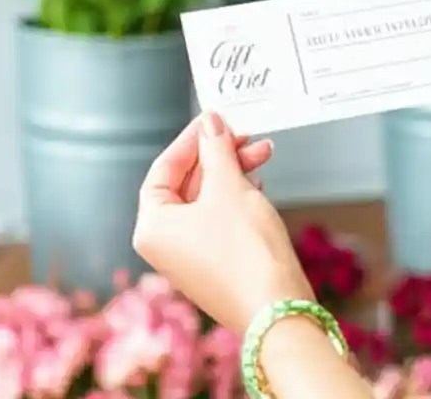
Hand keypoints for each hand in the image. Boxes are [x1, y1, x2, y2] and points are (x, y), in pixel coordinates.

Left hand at [133, 112, 313, 332]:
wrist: (278, 311)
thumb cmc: (247, 252)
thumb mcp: (230, 187)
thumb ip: (217, 150)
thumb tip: (211, 123)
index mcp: (152, 226)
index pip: (163, 168)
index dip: (191, 139)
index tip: (214, 118)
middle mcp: (164, 244)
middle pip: (186, 183)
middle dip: (219, 155)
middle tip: (246, 135)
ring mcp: (189, 258)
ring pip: (207, 200)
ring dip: (233, 173)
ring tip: (262, 153)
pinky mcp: (215, 267)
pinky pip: (219, 220)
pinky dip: (237, 198)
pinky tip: (259, 183)